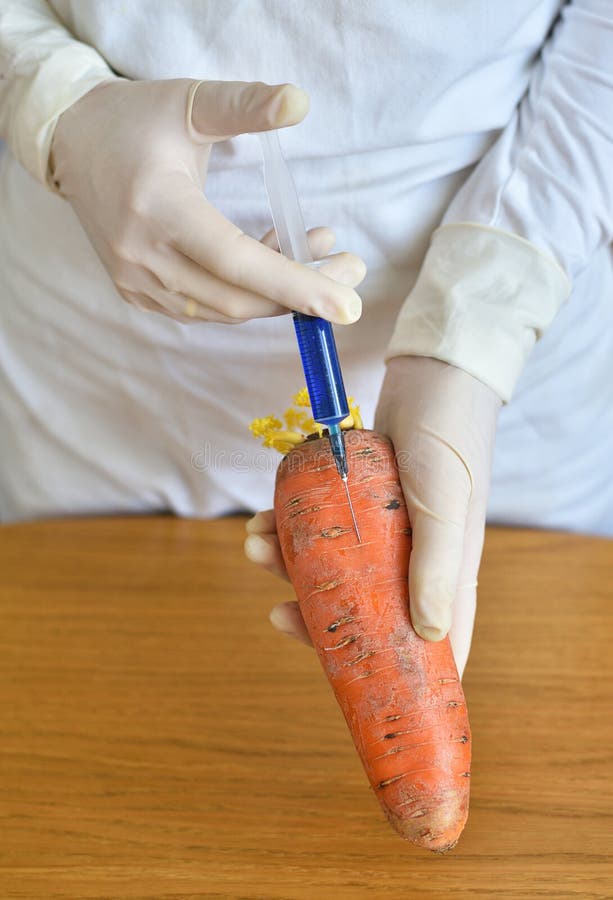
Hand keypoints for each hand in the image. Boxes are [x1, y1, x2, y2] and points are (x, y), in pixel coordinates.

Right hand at [49, 78, 365, 322]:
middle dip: (302, 293)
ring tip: (316, 251)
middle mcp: (143, 254)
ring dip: (277, 293)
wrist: (73, 144)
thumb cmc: (137, 120)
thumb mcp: (191, 103)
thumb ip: (246, 104)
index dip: (296, 284)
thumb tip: (300, 101)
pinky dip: (245, 294)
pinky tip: (271, 261)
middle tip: (351, 270)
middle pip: (237, 298)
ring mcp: (136, 280)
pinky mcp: (137, 292)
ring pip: (223, 310)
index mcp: (158, 206)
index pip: (236, 261)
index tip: (348, 304)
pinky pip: (204, 309)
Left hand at [244, 356, 500, 677]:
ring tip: (254, 545)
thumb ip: (438, 566)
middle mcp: (414, 563)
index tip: (359, 701)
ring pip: (332, 571)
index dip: (402, 683)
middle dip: (316, 618)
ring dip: (287, 567)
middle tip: (276, 611)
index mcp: (446, 578)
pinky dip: (289, 528)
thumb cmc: (449, 441)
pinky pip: (319, 529)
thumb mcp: (446, 505)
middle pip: (364, 616)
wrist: (433, 374)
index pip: (433, 651)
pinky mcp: (359, 504)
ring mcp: (384, 534)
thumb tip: (430, 636)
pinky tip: (265, 517)